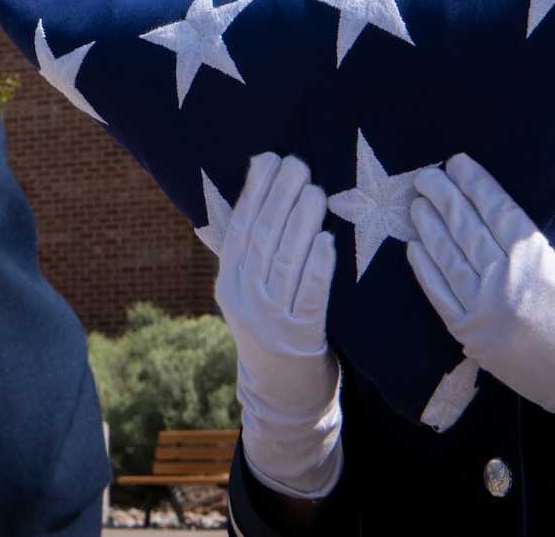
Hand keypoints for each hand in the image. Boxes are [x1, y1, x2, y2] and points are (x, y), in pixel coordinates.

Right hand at [215, 152, 342, 499]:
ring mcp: (271, 321)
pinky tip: (327, 241)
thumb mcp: (249, 292)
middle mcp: (244, 300)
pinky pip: (310, 297)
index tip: (270, 158)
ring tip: (317, 192)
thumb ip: (252, 250)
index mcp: (228, 283)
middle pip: (262, 239)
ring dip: (301, 222)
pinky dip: (318, 267)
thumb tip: (261, 186)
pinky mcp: (301, 339)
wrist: (282, 396)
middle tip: (299, 164)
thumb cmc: (272, 328)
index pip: (240, 227)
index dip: (255, 191)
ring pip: (285, 263)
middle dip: (280, 197)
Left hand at [407, 153, 554, 441]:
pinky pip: (439, 295)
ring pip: (448, 258)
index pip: (498, 212)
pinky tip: (415, 247)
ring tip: (417, 204)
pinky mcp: (469, 336)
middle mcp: (505, 284)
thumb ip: (542, 243)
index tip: (459, 163)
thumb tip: (510, 213)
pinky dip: (425, 269)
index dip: (476, 184)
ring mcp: (483, 312)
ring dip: (429, 228)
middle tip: (427, 176)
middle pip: (467, 230)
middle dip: (445, 198)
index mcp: (538, 263)